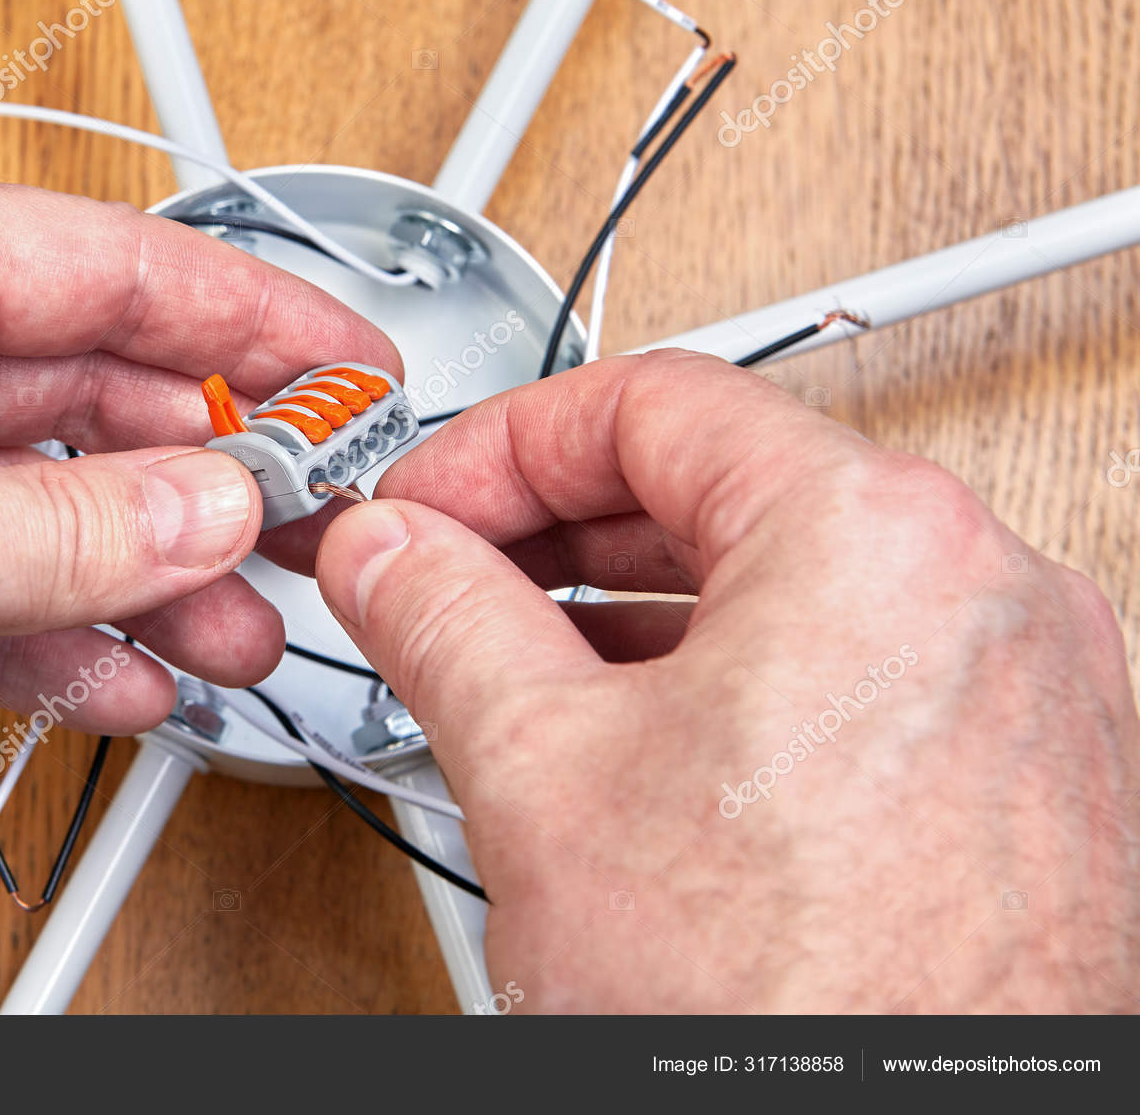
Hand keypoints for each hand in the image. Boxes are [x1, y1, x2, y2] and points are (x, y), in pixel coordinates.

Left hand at [0, 166, 398, 814]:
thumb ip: (67, 528)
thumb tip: (213, 508)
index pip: (109, 267)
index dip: (247, 319)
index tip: (345, 368)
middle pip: (88, 398)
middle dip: (203, 478)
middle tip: (303, 532)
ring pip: (45, 511)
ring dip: (145, 580)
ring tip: (231, 638)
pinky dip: (57, 641)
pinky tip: (127, 680)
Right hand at [314, 350, 1138, 1011]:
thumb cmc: (783, 1018)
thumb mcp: (543, 779)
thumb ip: (444, 621)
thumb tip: (391, 554)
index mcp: (878, 539)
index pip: (654, 405)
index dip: (505, 448)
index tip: (431, 502)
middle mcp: (985, 594)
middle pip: (726, 489)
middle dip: (562, 536)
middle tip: (453, 580)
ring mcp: (1027, 691)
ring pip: (791, 589)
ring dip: (638, 618)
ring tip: (522, 673)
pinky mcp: (1031, 782)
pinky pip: (860, 677)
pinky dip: (737, 687)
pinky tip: (644, 750)